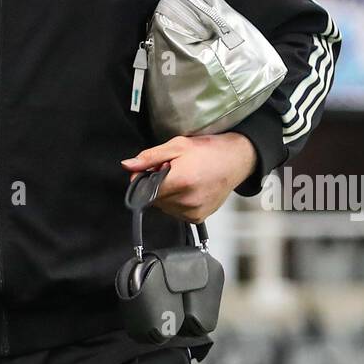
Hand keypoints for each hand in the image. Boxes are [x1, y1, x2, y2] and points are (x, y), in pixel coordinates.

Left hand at [120, 132, 256, 223]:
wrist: (236, 160)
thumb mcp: (177, 145)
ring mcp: (193, 212)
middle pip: (154, 199)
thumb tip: (128, 165)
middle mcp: (187, 200)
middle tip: (171, 171)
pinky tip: (188, 189)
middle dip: (156, 185)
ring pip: (164, 207)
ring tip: (182, 179)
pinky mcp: (198, 218)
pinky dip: (177, 202)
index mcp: (181, 181)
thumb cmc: (209, 151)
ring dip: (166, 194)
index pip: (145, 190)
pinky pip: (176, 212)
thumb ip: (150, 157)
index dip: (143, 179)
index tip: (151, 169)